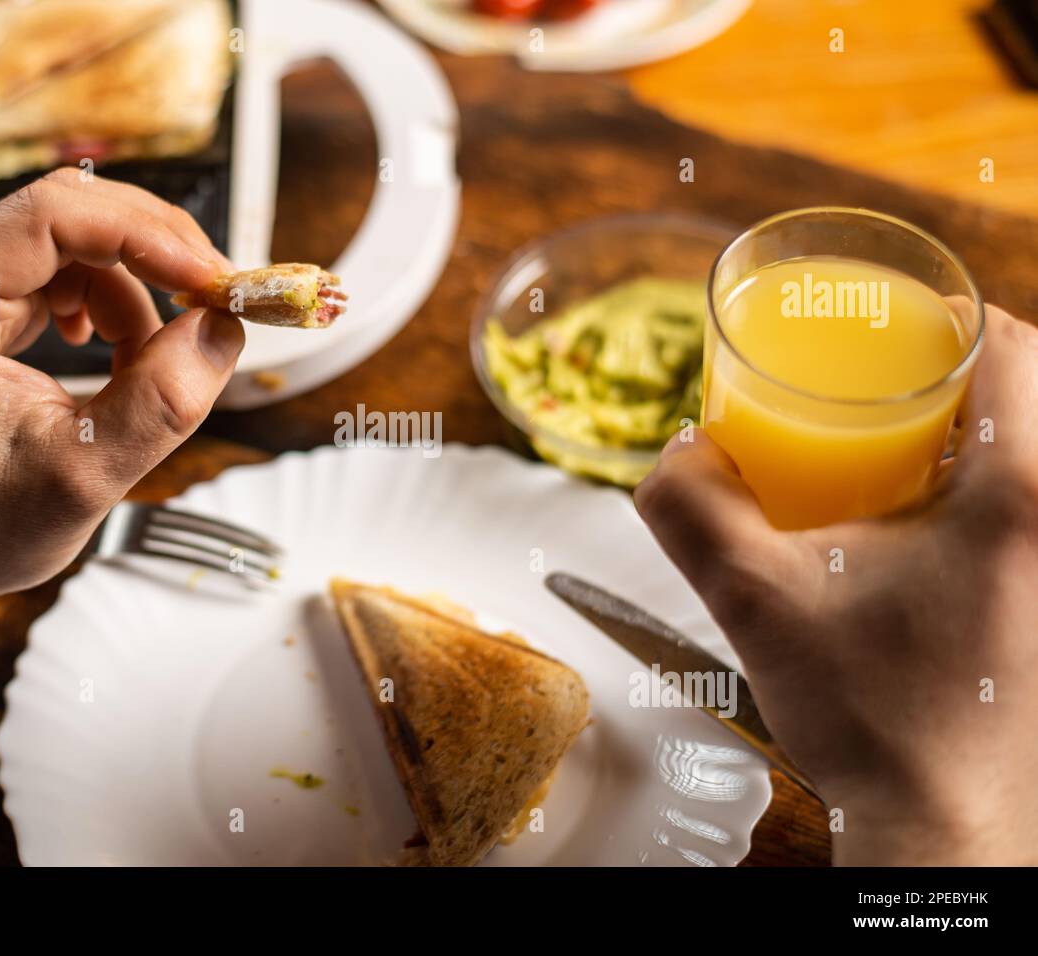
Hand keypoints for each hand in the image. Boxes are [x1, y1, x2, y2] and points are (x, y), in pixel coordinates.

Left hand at [0, 170, 243, 632]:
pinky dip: (113, 313)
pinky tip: (121, 362)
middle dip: (153, 250)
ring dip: (137, 292)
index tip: (209, 281)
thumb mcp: (80, 477)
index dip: (143, 235)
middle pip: (66, 214)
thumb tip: (222, 331)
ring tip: (157, 363)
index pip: (51, 217)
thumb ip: (160, 401)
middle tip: (217, 297)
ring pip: (74, 248)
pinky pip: (64, 282)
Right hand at [635, 305, 1037, 864]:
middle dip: (952, 366)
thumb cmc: (876, 718)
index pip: (1015, 345)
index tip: (887, 320)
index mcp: (1016, 495)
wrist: (941, 819)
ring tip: (890, 443)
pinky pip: (1023, 503)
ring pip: (1026, 449)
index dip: (947, 313)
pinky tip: (912, 517)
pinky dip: (980, 481)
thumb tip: (672, 454)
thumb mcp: (754, 600)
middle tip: (876, 378)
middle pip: (1028, 390)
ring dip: (967, 426)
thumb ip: (693, 511)